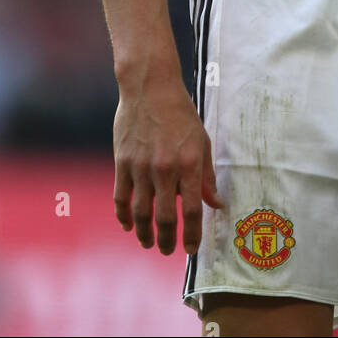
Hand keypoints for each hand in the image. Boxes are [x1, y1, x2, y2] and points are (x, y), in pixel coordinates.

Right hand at [112, 75, 223, 256]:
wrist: (150, 86)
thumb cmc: (181, 113)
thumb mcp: (202, 141)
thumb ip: (207, 176)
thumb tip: (216, 204)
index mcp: (189, 163)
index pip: (193, 210)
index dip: (192, 234)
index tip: (192, 250)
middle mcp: (165, 169)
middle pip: (165, 218)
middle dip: (167, 240)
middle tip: (168, 250)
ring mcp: (141, 167)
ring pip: (141, 213)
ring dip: (145, 234)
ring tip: (149, 243)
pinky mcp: (122, 162)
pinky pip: (121, 197)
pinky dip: (123, 216)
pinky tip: (128, 225)